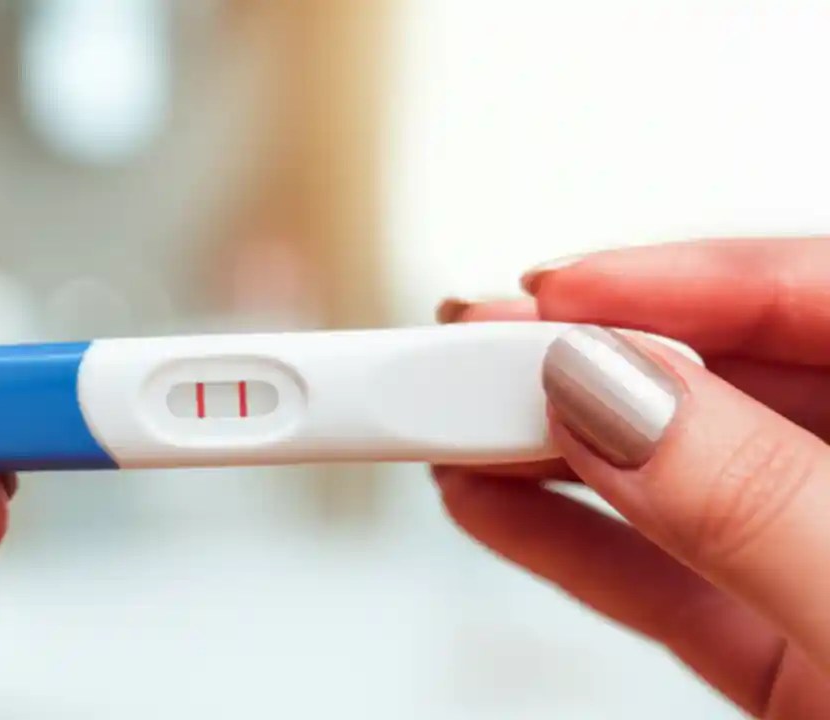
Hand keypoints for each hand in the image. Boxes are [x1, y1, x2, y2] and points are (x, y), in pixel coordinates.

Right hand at [433, 238, 829, 718]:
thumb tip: (609, 387)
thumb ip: (753, 496)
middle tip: (464, 349)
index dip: (681, 277)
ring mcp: (825, 569)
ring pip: (677, 475)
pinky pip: (664, 578)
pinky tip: (484, 503)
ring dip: (550, 445)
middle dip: (586, 356)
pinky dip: (568, 541)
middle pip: (728, 378)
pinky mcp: (785, 657)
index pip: (820, 294)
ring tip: (442, 419)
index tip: (553, 291)